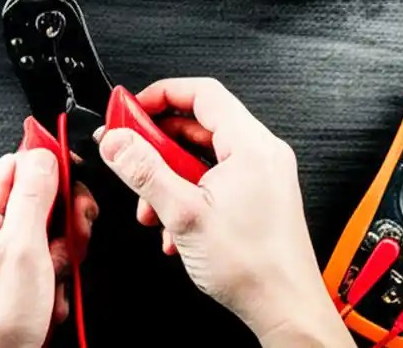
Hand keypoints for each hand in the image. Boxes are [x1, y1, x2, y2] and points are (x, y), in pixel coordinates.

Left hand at [0, 150, 97, 347]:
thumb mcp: (21, 247)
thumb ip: (34, 195)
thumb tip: (45, 153)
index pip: (21, 161)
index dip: (54, 169)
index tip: (75, 190)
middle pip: (43, 198)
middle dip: (66, 221)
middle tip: (70, 240)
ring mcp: (4, 255)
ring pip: (52, 234)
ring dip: (65, 258)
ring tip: (54, 280)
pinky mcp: (17, 279)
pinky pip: (49, 265)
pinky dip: (57, 283)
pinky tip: (48, 300)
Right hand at [97, 78, 351, 347]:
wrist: (284, 309)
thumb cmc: (254, 268)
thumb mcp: (184, 213)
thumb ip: (144, 171)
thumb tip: (117, 141)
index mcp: (250, 145)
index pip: (201, 93)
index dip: (160, 94)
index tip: (130, 109)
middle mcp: (260, 154)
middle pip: (197, 125)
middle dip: (157, 145)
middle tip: (128, 153)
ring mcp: (260, 176)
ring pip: (200, 157)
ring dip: (168, 178)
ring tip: (151, 204)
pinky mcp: (256, 197)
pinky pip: (212, 179)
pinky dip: (186, 195)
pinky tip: (172, 224)